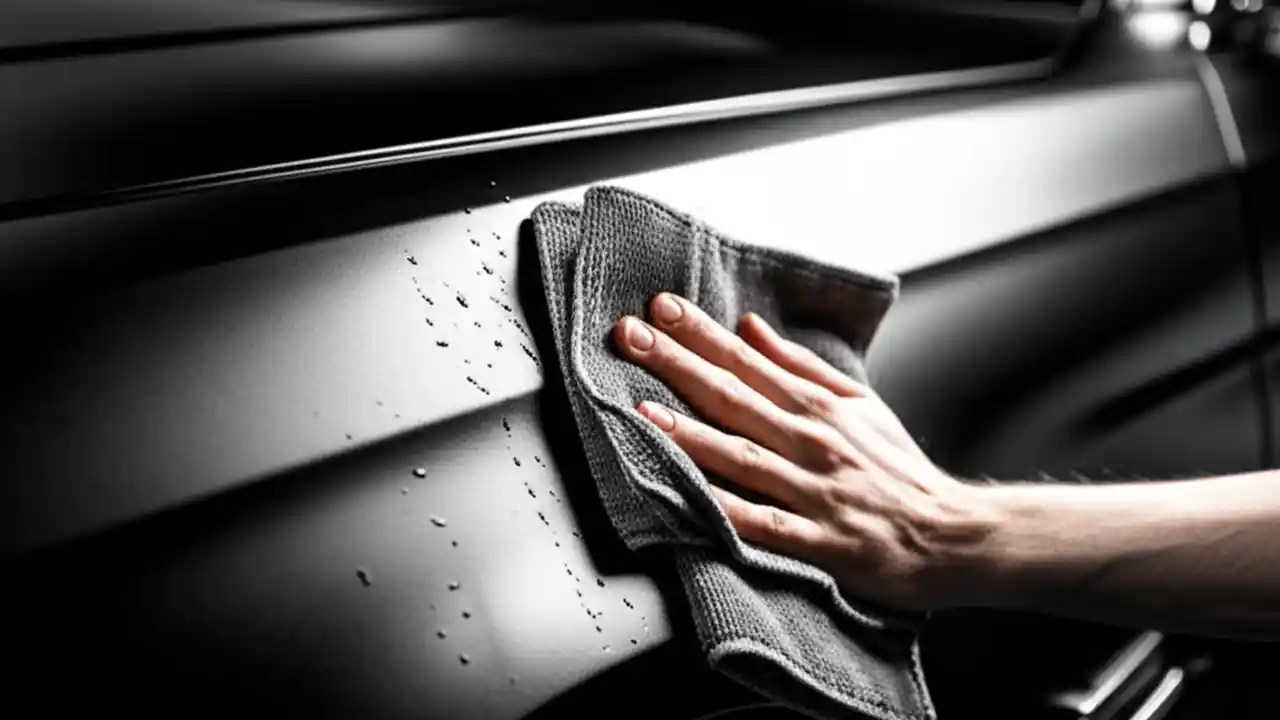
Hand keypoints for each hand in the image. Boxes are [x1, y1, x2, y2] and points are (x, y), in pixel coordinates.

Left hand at [613, 293, 1003, 610]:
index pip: (748, 360)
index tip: (659, 307)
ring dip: (690, 431)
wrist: (952, 535)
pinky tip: (687, 496)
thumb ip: (801, 365)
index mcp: (818, 406)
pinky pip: (763, 524)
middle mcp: (811, 441)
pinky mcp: (819, 541)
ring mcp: (813, 491)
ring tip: (642, 408)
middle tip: (629, 335)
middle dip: (678, 363)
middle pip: (734, 396)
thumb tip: (750, 326)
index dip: (701, 333)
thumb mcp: (859, 403)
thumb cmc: (899, 470)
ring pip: (742, 456)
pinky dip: (724, 508)